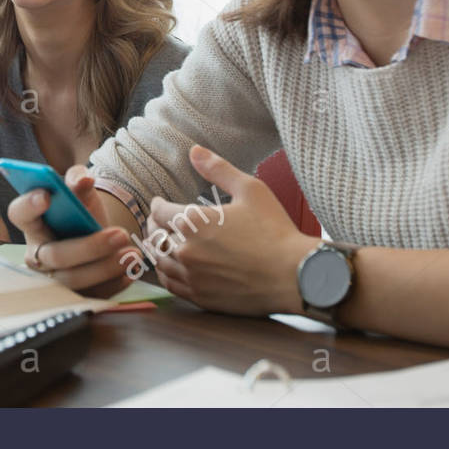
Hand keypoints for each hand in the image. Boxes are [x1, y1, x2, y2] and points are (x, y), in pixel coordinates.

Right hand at [6, 166, 141, 298]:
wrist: (94, 234)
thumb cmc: (81, 211)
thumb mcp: (80, 192)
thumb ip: (78, 180)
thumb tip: (84, 179)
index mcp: (31, 222)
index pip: (19, 213)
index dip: (29, 205)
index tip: (47, 196)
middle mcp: (35, 253)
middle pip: (55, 255)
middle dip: (90, 247)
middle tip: (121, 233)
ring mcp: (51, 278)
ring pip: (72, 280)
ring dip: (105, 269)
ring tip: (132, 254)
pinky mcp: (71, 296)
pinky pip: (90, 296)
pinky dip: (113, 285)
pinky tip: (130, 271)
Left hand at [148, 145, 316, 315]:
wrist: (295, 276)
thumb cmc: (275, 231)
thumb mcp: (251, 190)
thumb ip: (218, 169)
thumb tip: (194, 151)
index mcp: (193, 222)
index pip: (159, 211)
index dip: (157, 205)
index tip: (158, 203)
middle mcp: (186, 250)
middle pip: (154, 236)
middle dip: (153, 225)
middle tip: (156, 221)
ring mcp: (192, 276)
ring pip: (159, 262)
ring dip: (156, 249)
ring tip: (160, 242)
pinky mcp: (201, 297)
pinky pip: (171, 284)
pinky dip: (166, 273)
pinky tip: (171, 267)